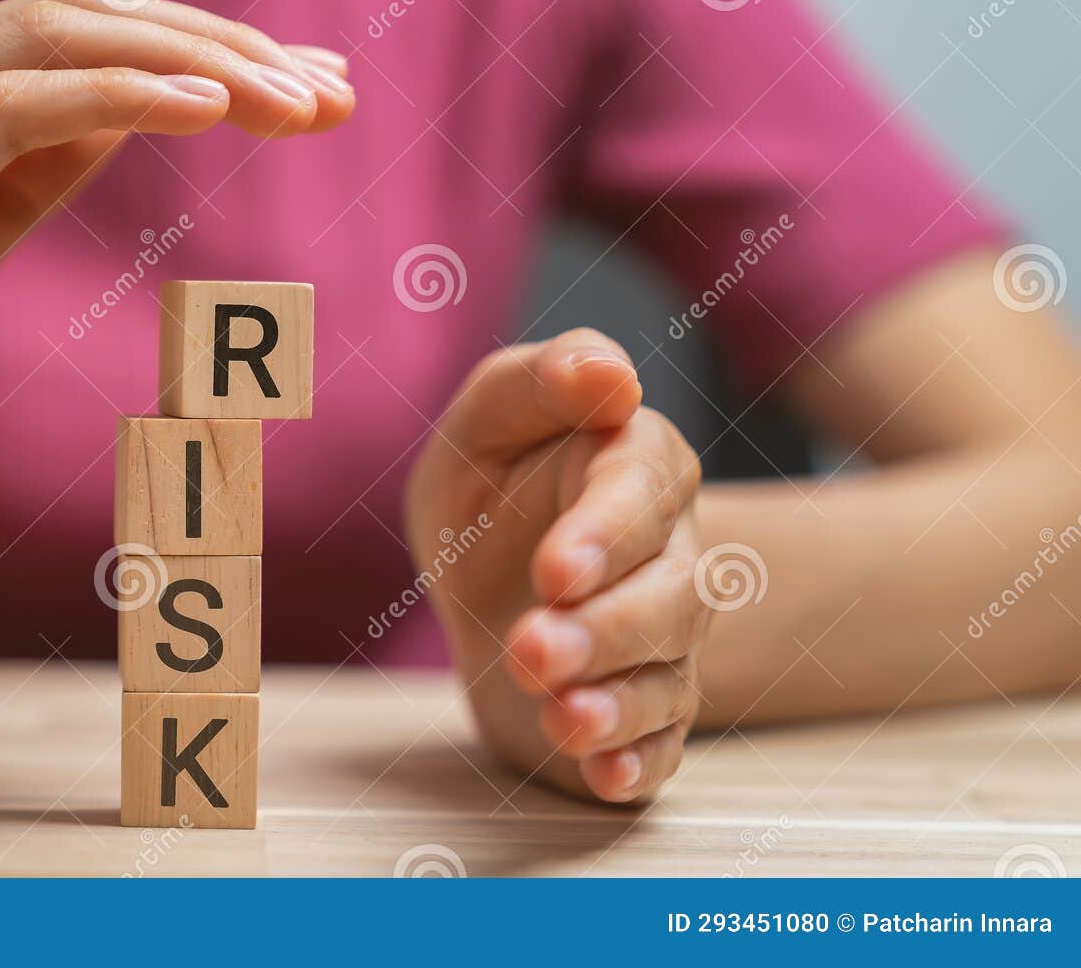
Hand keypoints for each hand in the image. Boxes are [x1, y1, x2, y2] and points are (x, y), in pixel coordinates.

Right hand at [0, 0, 352, 608]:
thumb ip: (5, 191)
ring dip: (196, 59)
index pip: (70, 44)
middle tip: (333, 91)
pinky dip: (117, 97)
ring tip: (300, 101)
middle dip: (222, 41)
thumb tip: (108, 124)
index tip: (305, 93)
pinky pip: (7, 115)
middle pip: (78, 18)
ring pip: (52, 40)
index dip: (198, 53)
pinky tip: (208, 109)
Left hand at [404, 330, 707, 801]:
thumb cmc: (491, 484)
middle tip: (528, 650)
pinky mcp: (640, 710)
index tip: (555, 570)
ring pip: (665, 677)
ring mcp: (659, 642)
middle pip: (669, 599)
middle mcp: (666, 559)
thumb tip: (609, 374)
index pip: (642, 494)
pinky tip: (607, 775)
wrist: (479, 574)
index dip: (606, 534)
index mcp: (636, 470)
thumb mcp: (489, 418)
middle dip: (603, 631)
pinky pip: (661, 745)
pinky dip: (638, 763)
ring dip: (614, 703)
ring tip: (561, 717)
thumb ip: (542, 382)